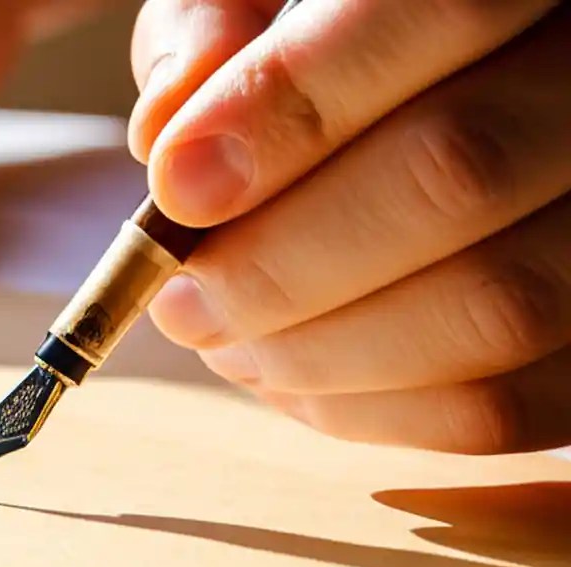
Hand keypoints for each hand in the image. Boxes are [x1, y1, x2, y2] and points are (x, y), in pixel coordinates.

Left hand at [130, 0, 570, 453]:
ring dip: (318, 351)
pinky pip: (511, 405)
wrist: (434, 113)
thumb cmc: (331, 51)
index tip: (177, 187)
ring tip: (220, 340)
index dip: (293, 106)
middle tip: (178, 299)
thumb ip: (216, 28)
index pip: (438, 9)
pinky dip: (373, 411)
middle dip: (279, 262)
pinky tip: (291, 379)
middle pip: (459, 170)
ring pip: (498, 305)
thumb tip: (171, 141)